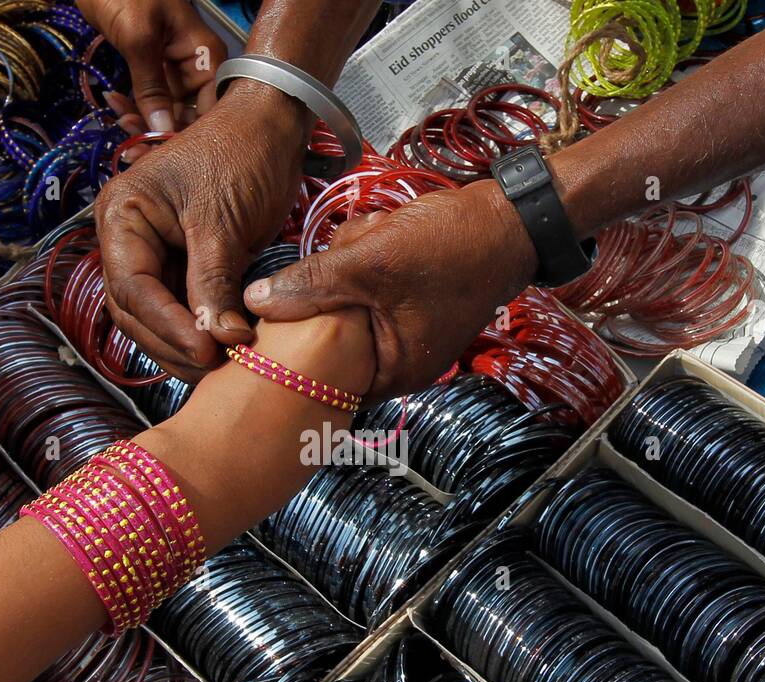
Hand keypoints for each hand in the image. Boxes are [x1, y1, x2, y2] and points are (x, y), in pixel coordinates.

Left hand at [77, 0, 227, 132]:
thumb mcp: (139, 36)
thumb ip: (152, 86)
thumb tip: (163, 131)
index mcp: (205, 57)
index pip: (210, 111)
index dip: (187, 136)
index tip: (159, 151)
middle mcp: (196, 69)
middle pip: (189, 118)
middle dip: (160, 134)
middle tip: (133, 147)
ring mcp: (175, 71)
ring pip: (166, 114)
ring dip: (142, 123)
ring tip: (118, 118)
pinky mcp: (154, 71)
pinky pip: (150, 100)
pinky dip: (132, 107)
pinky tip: (114, 104)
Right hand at [94, 82, 310, 381]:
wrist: (272, 128)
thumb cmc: (241, 156)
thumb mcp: (223, 222)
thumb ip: (214, 283)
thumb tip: (218, 340)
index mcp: (123, 216)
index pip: (133, 287)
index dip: (166, 326)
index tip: (204, 351)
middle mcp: (128, 238)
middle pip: (135, 311)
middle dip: (172, 343)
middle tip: (214, 367)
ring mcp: (153, 254)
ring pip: (155, 318)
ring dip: (184, 345)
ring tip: (222, 364)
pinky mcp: (182, 266)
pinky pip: (182, 310)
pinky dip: (200, 332)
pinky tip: (224, 349)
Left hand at [244, 180, 538, 400]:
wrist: (510, 218)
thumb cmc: (451, 248)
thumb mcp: (369, 263)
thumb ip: (310, 285)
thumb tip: (255, 303)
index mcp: (394, 370)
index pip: (326, 380)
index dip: (299, 346)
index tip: (278, 316)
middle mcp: (401, 360)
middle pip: (333, 333)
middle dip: (336, 284)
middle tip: (355, 254)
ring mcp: (406, 328)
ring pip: (348, 298)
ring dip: (352, 261)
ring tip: (377, 237)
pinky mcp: (408, 298)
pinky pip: (368, 280)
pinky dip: (369, 253)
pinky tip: (384, 232)